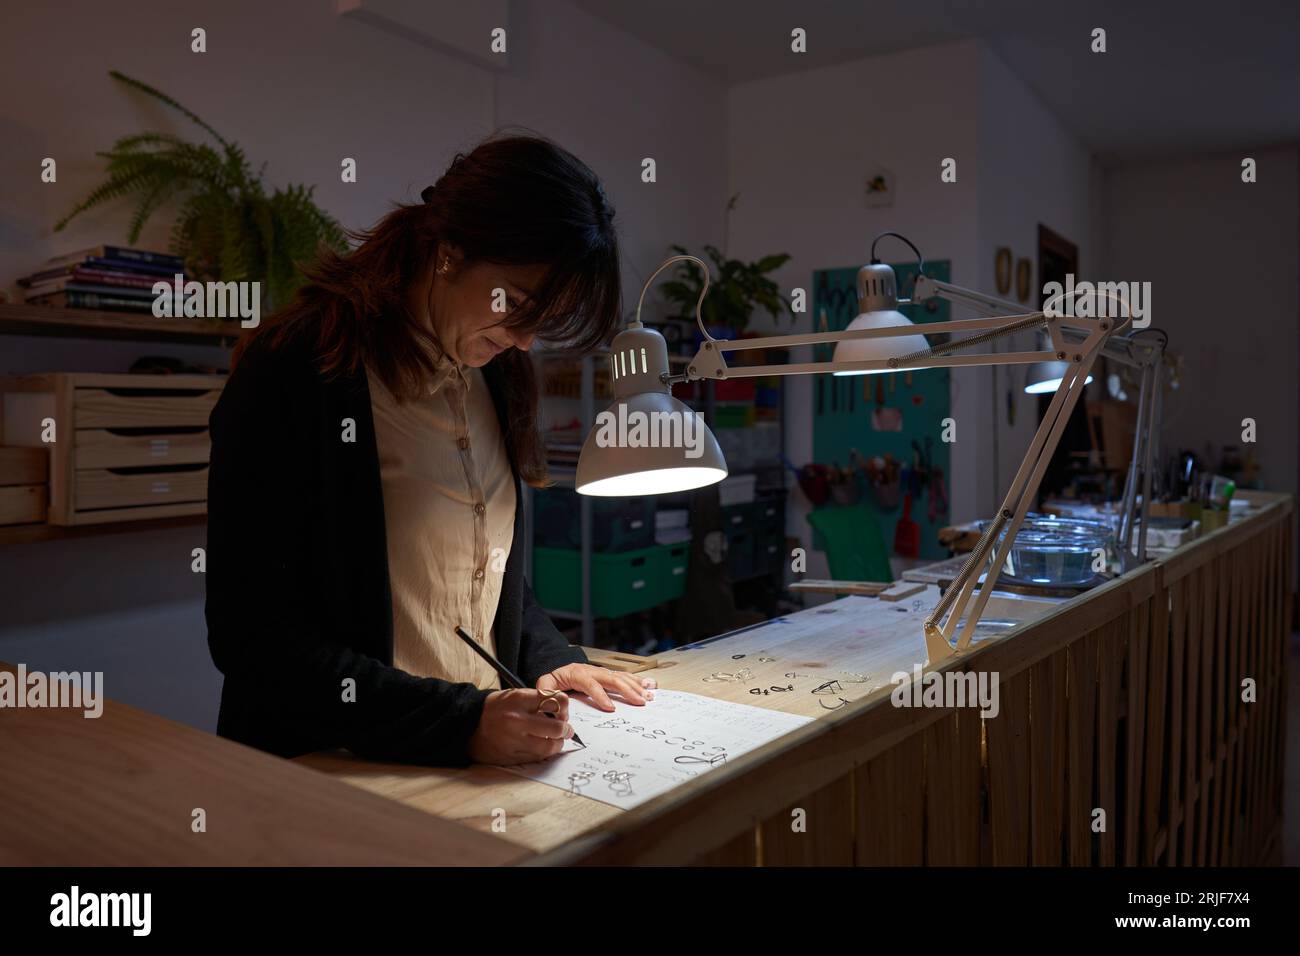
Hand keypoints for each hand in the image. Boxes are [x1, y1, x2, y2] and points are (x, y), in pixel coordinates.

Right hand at [467, 688, 573, 764]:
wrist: (467, 725)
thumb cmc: (495, 709)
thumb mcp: (513, 695)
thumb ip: (536, 701)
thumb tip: (561, 711)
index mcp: (518, 699)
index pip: (555, 700)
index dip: (565, 707)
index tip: (563, 711)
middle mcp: (517, 719)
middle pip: (556, 727)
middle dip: (566, 729)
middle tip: (567, 730)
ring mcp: (514, 740)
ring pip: (549, 746)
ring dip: (558, 744)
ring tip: (557, 741)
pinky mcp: (511, 756)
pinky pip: (537, 757)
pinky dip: (544, 753)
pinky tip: (543, 748)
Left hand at [537, 663, 656, 710]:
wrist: (559, 666)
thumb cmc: (554, 678)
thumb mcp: (545, 683)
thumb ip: (547, 692)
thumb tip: (554, 703)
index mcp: (577, 673)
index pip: (591, 684)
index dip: (601, 695)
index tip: (610, 708)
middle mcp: (593, 671)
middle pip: (612, 679)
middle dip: (627, 690)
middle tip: (639, 702)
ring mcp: (602, 672)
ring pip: (621, 677)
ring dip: (636, 686)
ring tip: (648, 696)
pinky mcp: (608, 674)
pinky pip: (625, 676)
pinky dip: (638, 680)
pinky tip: (650, 685)